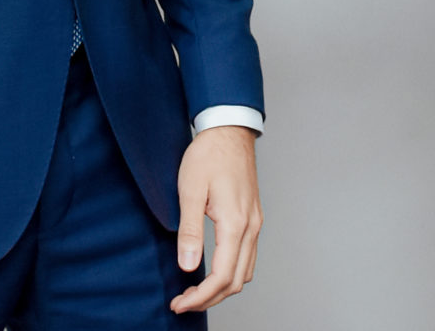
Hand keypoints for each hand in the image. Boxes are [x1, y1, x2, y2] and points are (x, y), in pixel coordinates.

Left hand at [170, 124, 261, 313]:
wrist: (228, 130)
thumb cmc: (208, 155)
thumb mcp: (190, 191)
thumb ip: (190, 231)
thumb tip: (188, 266)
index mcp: (235, 223)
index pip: (223, 277)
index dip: (200, 297)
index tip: (179, 303)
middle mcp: (251, 227)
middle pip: (237, 281)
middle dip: (210, 298)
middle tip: (183, 301)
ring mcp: (255, 222)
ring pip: (246, 271)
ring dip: (222, 288)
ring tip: (194, 290)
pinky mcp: (253, 217)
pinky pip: (247, 256)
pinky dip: (232, 272)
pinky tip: (212, 270)